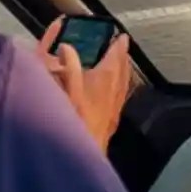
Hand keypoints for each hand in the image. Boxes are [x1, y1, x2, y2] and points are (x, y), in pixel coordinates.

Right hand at [37, 17, 131, 151]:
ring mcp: (114, 108)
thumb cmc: (76, 122)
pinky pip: (120, 98)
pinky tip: (115, 94)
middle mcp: (114, 92)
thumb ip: (69, 68)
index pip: (115, 58)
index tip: (122, 37)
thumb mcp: (68, 92)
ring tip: (121, 67)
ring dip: (123, 73)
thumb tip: (66, 48)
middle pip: (122, 71)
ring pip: (124, 85)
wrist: (86, 155)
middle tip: (123, 48)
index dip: (118, 47)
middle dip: (122, 58)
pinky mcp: (112, 121)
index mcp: (105, 81)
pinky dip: (120, 90)